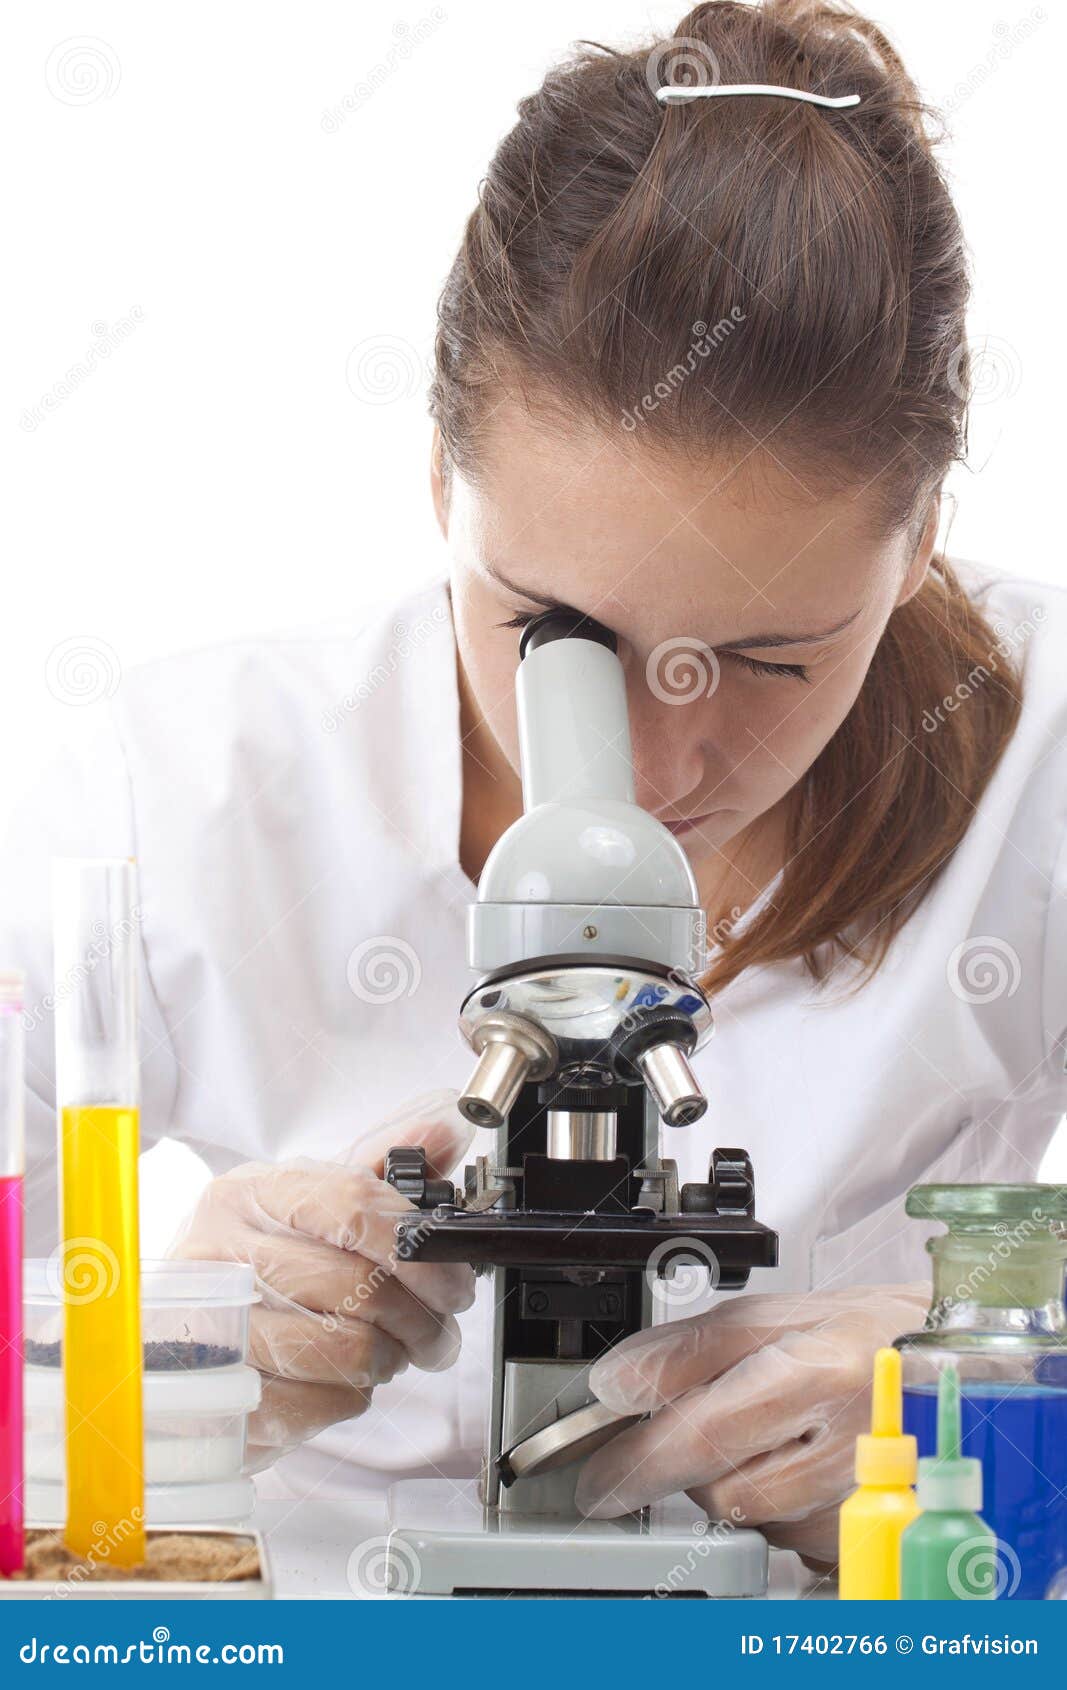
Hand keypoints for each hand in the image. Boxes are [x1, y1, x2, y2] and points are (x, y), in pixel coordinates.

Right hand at [169, 1091, 475, 1469]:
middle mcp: (221, 1251)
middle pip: (358, 1283)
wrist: (181, 1339)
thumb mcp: (312, 1203)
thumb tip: (446, 1126)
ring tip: (392, 1353)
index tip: (454, 1281)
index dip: (421, 1250)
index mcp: (250, 1193)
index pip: (354, 1205)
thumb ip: (381, 1165)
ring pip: (343, 1348)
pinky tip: (345, 1381)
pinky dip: (349, 1397)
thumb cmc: (258, 1266)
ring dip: (389, 1359)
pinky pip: (315, 1403)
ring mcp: (211, 1325)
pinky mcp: (216, 1395)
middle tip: (438, 1332)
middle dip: (421, 1317)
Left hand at [575, 1285, 928, 1567]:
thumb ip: (686, 1349)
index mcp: (816, 1372)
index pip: (701, 1433)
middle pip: (720, 1488)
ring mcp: (862, 1501)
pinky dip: (774, 1508)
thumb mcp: (774, 1315)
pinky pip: (788, 1538)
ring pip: (752, 1518)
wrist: (956, 1376)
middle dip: (684, 1466)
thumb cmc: (868, 1338)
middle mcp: (844, 1443)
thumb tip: (614, 1383)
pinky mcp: (872, 1536)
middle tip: (673, 1444)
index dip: (636, 1462)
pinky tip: (796, 1467)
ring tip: (763, 1435)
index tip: (594, 1478)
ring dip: (733, 1482)